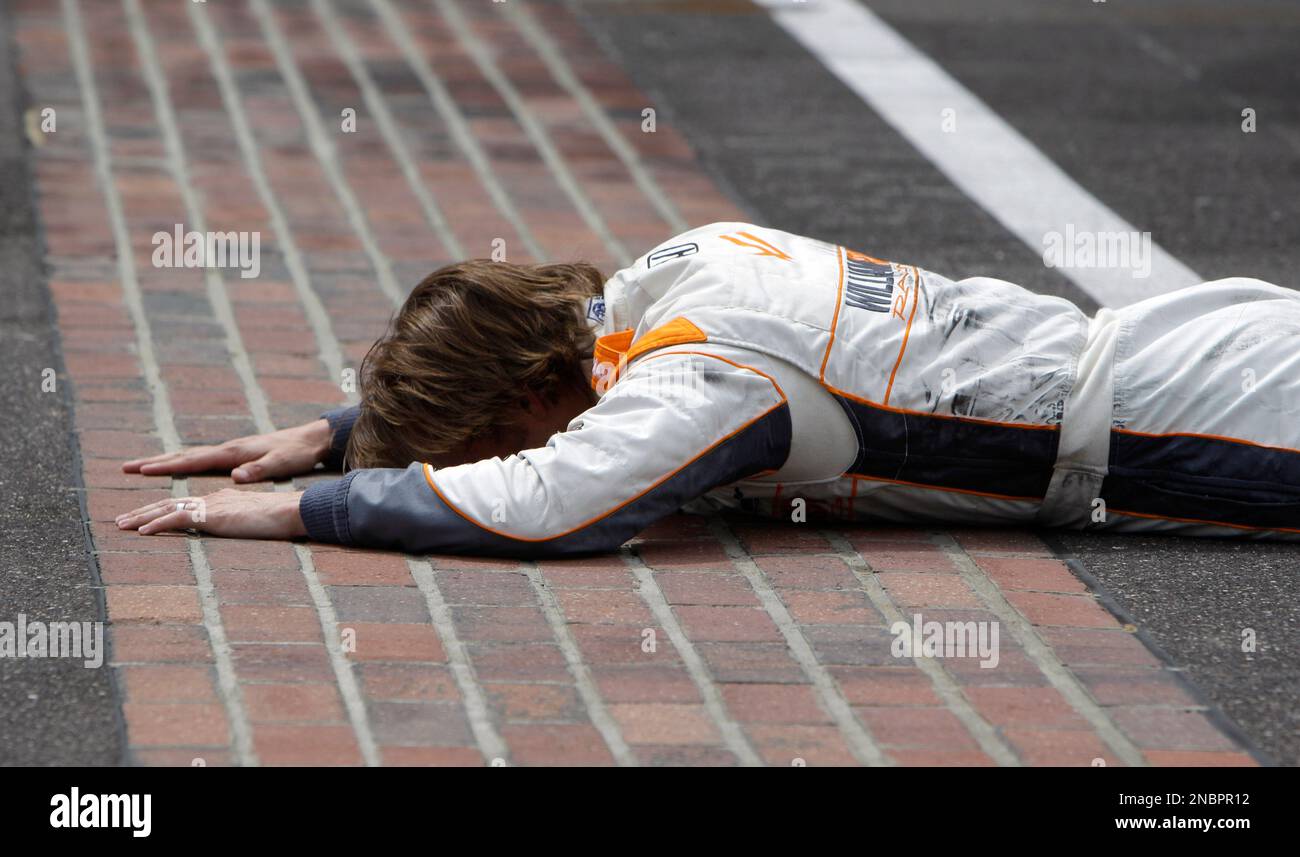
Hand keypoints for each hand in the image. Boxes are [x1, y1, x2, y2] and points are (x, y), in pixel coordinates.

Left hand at [116, 489, 307, 538]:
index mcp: (221, 499)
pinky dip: (158, 525)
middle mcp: (212, 498)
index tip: (143, 519)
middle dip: (142, 512)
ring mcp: (212, 506)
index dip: (161, 511)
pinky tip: (142, 533)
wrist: (294, 511)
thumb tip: (230, 524)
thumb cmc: (282, 517)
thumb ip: (238, 520)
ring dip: (142, 517)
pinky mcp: (214, 516)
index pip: (184, 504)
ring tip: (121, 525)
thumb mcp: (254, 519)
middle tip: (120, 521)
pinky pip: (179, 520)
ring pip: (168, 510)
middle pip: (170, 504)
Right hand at [122, 419, 333, 482]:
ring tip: (144, 466)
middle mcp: (228, 448)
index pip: (193, 460)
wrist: (312, 437)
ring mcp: (232, 449)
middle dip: (156, 462)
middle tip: (126, 467)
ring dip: (167, 460)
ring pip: (191, 455)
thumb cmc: (297, 453)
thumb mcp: (280, 464)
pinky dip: (185, 461)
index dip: (167, 466)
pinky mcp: (238, 453)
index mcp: (233, 452)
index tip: (141, 469)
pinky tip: (181, 465)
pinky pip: (203, 458)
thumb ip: (258, 470)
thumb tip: (236, 477)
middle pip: (184, 455)